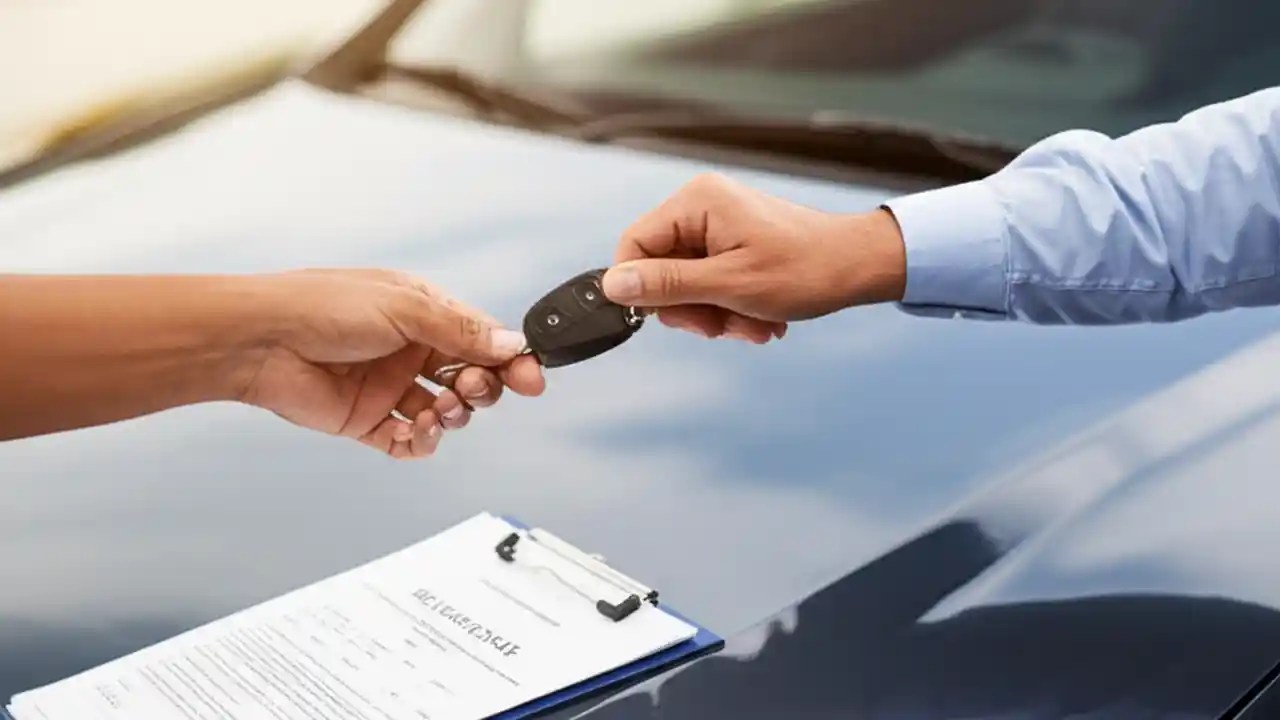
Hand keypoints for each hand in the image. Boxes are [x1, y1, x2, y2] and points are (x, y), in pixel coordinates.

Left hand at [239, 269, 543, 458]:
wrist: (258, 340)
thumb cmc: (321, 307)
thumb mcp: (404, 308)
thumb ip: (460, 332)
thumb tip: (512, 344)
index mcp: (422, 313)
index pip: (481, 340)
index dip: (509, 360)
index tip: (531, 380)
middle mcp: (408, 349)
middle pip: (469, 378)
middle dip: (481, 389)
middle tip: (471, 392)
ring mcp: (388, 386)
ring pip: (444, 412)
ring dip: (452, 417)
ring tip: (439, 410)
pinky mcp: (366, 420)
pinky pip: (408, 441)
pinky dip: (421, 443)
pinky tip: (416, 433)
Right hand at [601, 173, 906, 342]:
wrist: (859, 268)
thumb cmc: (805, 269)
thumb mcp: (728, 284)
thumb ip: (667, 284)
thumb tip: (614, 285)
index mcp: (696, 202)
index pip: (634, 245)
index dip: (643, 289)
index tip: (671, 319)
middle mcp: (703, 206)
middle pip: (660, 269)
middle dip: (692, 308)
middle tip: (722, 326)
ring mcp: (720, 225)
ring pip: (688, 284)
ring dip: (716, 314)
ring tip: (752, 324)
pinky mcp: (734, 244)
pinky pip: (711, 282)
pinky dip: (731, 307)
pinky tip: (760, 319)